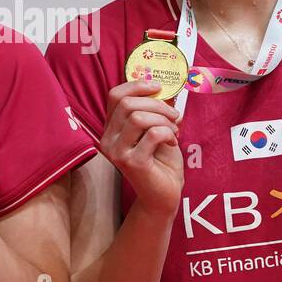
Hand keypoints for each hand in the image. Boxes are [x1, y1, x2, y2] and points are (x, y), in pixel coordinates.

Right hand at [99, 80, 183, 215]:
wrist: (163, 196)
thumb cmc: (161, 161)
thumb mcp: (157, 129)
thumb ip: (156, 110)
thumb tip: (167, 88)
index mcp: (111, 129)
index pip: (115, 96)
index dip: (137, 86)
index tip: (158, 87)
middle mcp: (108, 140)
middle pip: (127, 104)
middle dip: (157, 104)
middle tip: (174, 116)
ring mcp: (117, 153)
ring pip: (138, 117)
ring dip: (163, 119)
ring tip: (174, 130)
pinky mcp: (132, 163)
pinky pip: (152, 134)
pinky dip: (168, 133)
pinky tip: (172, 142)